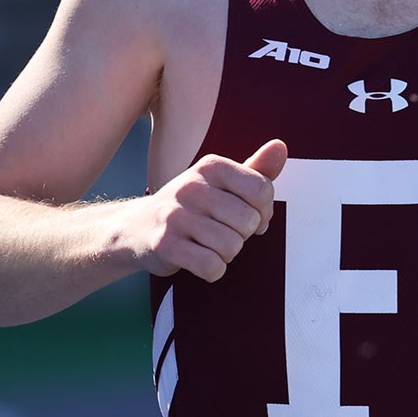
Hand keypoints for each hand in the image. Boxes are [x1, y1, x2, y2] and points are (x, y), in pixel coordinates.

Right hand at [129, 140, 287, 282]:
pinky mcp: (165, 243)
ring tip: (209, 245)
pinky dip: (213, 270)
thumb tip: (281, 146)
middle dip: (243, 235)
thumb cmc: (191, 207)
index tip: (249, 216)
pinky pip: (211, 266)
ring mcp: (175, 214)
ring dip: (227, 254)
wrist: (137, 228)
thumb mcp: (223, 184)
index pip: (262, 190)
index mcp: (211, 166)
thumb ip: (256, 170)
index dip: (264, 212)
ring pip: (232, 246)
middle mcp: (191, 186)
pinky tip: (200, 260)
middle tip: (223, 232)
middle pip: (249, 221)